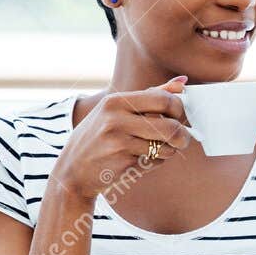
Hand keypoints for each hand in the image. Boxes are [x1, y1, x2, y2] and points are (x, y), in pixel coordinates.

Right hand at [51, 75, 194, 200]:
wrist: (72, 171)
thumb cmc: (99, 136)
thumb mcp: (116, 110)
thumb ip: (151, 95)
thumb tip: (183, 83)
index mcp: (115, 102)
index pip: (163, 99)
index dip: (178, 108)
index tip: (178, 116)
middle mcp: (116, 120)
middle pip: (170, 126)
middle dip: (182, 134)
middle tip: (182, 138)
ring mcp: (119, 143)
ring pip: (166, 147)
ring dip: (169, 150)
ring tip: (157, 149)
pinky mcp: (123, 164)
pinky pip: (155, 162)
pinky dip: (156, 162)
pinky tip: (142, 160)